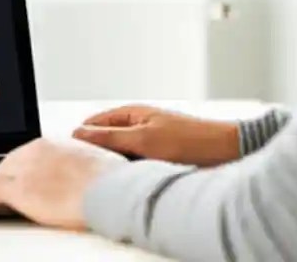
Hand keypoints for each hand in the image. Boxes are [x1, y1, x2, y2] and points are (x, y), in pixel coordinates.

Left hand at [0, 138, 126, 229]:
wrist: (110, 190)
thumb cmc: (111, 179)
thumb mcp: (95, 162)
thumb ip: (79, 165)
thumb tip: (84, 175)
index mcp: (53, 142)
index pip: (29, 156)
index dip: (28, 171)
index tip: (31, 179)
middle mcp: (33, 150)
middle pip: (10, 166)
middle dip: (12, 179)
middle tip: (19, 193)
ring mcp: (22, 169)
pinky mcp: (15, 190)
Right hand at [71, 105, 239, 166]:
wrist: (224, 152)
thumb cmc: (186, 141)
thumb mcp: (142, 139)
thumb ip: (109, 137)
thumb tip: (78, 133)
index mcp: (131, 113)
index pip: (94, 124)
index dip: (82, 139)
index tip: (71, 157)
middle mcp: (138, 125)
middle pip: (106, 140)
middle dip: (99, 154)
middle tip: (90, 173)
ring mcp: (148, 141)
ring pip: (121, 155)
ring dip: (117, 165)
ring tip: (111, 179)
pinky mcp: (159, 157)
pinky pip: (136, 165)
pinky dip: (131, 172)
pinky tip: (129, 183)